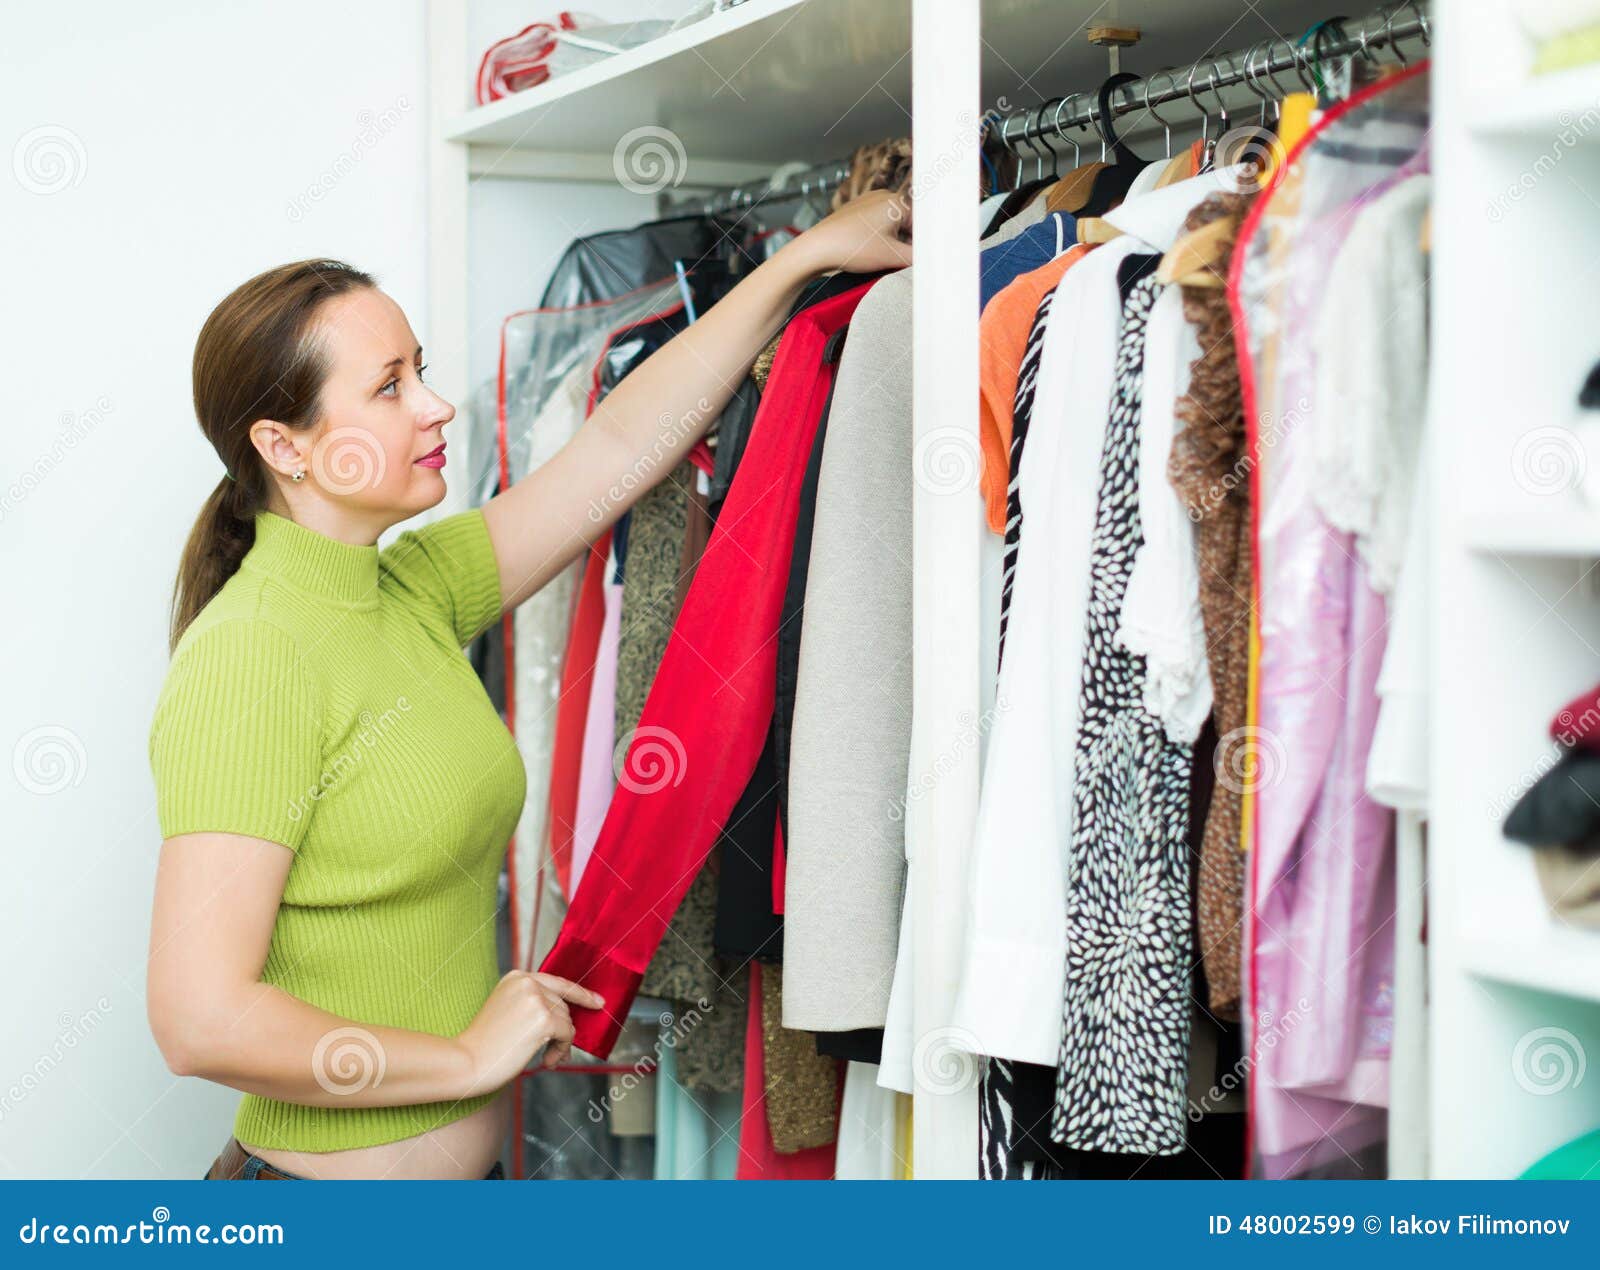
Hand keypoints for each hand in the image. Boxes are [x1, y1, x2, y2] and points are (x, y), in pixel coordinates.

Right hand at [455, 970, 604, 1093]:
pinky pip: (567, 1035)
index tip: (598, 1001)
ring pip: (567, 1021)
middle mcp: (527, 982)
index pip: (557, 982)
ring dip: (561, 1044)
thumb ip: (533, 1006)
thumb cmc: (484, 1044)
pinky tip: (547, 1061)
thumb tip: (566, 1020)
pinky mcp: (544, 1019)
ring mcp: (536, 999)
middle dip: (562, 1032)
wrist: (465, 1061)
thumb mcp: (507, 1012)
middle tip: (554, 1053)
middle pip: (563, 1006)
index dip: (581, 994)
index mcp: (516, 977)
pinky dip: (561, 1051)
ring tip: (546, 1059)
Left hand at [783, 187, 911, 276]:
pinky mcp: (856, 211)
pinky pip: (877, 223)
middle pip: (908, 222)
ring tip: (881, 255)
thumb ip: (917, 259)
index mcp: (896, 201)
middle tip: (898, 260)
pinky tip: (870, 250)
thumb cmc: (851, 248)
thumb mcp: (892, 257)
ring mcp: (868, 201)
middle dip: (907, 242)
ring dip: (893, 241)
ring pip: (893, 224)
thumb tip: (930, 261)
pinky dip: (878, 237)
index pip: (923, 223)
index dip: (922, 244)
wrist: (817, 249)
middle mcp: (883, 196)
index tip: (921, 258)